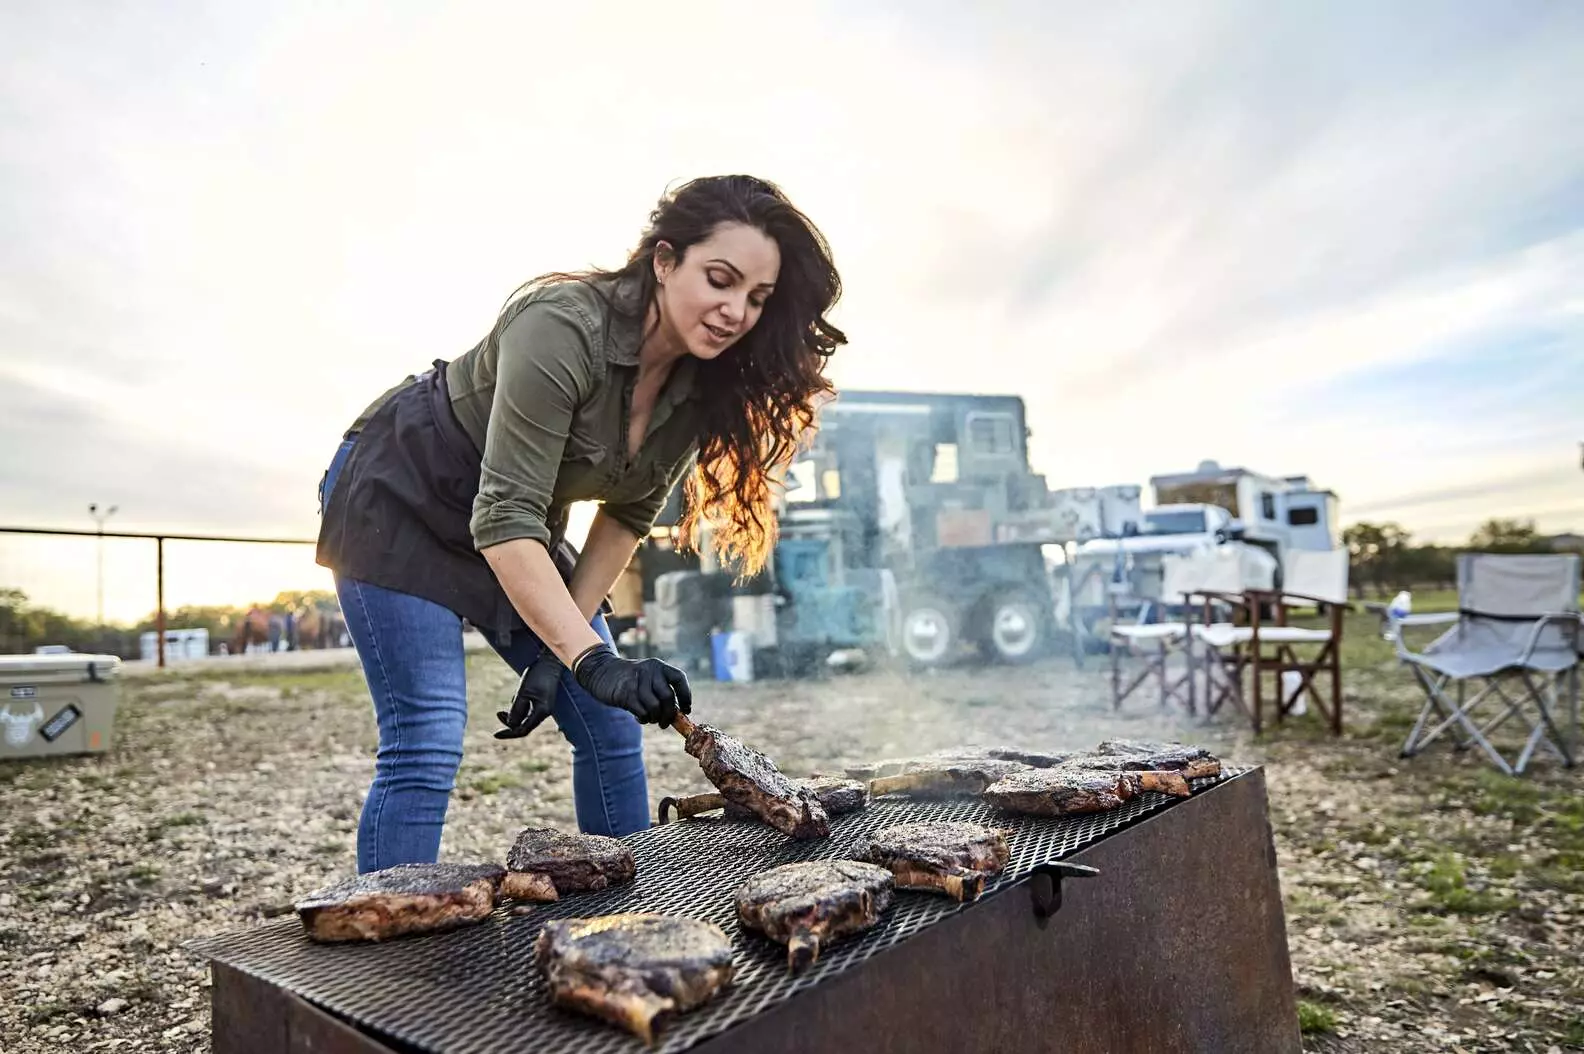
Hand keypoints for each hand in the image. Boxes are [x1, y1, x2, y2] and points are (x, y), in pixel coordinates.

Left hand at [494, 650, 562, 738]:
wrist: (550, 662)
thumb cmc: (537, 676)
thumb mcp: (523, 692)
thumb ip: (516, 710)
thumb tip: (510, 725)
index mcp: (541, 712)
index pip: (523, 730)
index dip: (509, 733)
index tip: (495, 734)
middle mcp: (544, 713)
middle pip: (524, 725)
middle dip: (509, 722)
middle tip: (498, 713)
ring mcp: (543, 707)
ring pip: (525, 717)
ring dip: (514, 714)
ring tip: (509, 701)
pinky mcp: (541, 701)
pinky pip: (528, 710)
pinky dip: (519, 707)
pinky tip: (517, 695)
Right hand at [573, 644, 692, 726]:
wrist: (601, 671)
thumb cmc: (630, 679)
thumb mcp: (648, 676)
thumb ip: (661, 690)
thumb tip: (678, 715)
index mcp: (659, 666)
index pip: (679, 679)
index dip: (686, 696)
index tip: (686, 710)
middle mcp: (650, 671)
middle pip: (668, 697)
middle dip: (669, 714)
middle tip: (665, 723)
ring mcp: (637, 682)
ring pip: (655, 707)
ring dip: (655, 719)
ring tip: (650, 719)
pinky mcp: (625, 694)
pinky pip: (642, 712)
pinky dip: (643, 719)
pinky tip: (639, 718)